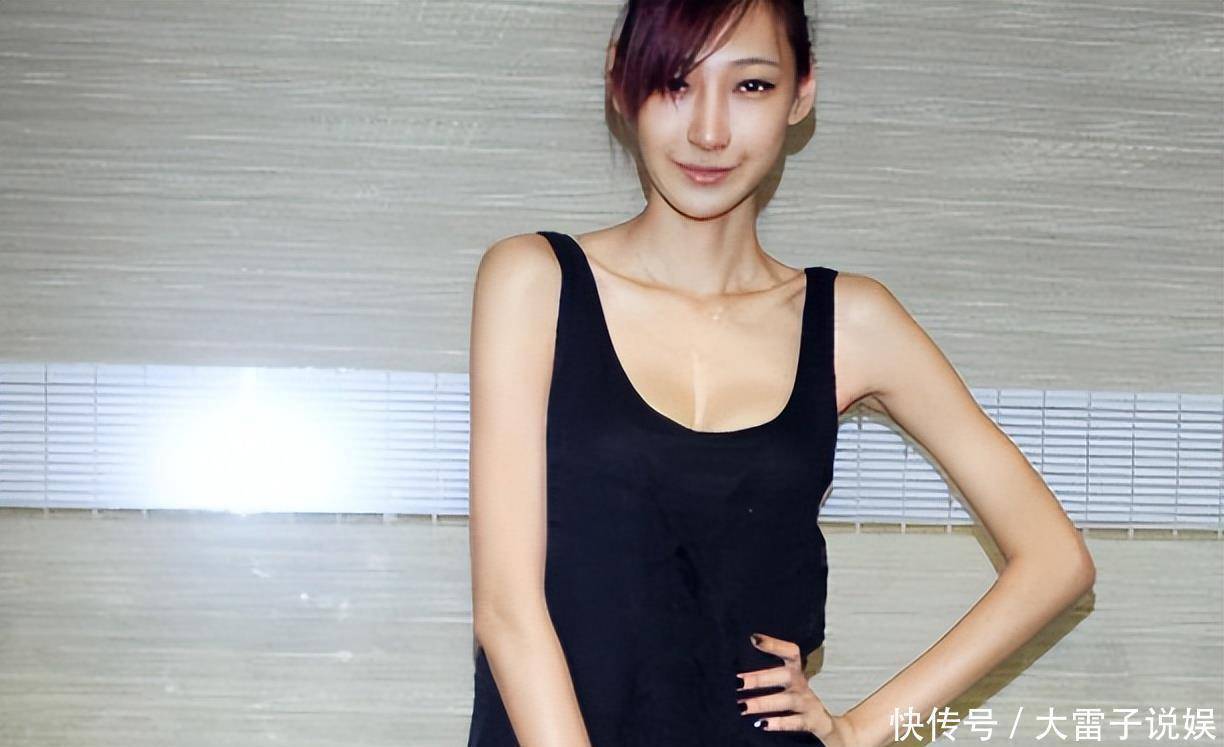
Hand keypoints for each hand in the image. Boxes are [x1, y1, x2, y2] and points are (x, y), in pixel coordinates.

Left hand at [736, 632, 861, 745]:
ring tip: (742, 707)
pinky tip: (762, 724)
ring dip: (763, 703)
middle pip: (784, 675)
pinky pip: (795, 722)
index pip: (790, 652)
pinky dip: (779, 723)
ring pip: (786, 701)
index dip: (774, 644)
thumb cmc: (796, 699)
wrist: (824, 722)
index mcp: (795, 672)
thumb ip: (768, 676)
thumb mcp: (787, 684)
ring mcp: (807, 703)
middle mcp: (801, 685)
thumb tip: (736, 674)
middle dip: (760, 678)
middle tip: (737, 682)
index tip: (754, 638)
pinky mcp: (811, 721)